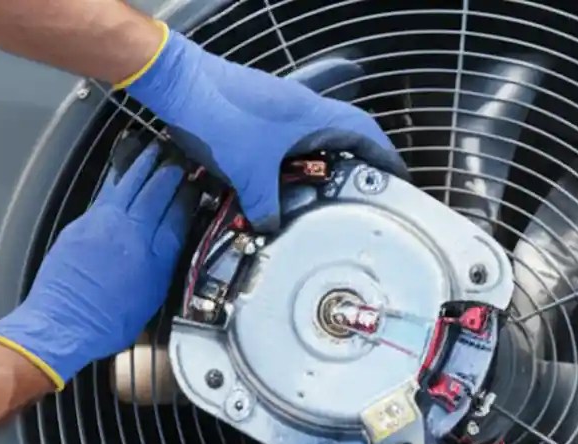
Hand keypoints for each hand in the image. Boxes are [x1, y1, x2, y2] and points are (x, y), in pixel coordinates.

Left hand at [0, 140, 197, 387]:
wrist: (63, 323)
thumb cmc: (108, 322)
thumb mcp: (151, 297)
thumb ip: (164, 264)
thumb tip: (171, 241)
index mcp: (155, 256)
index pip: (178, 215)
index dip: (189, 196)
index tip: (197, 183)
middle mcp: (132, 234)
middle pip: (155, 193)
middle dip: (170, 172)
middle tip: (180, 157)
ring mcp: (104, 224)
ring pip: (129, 185)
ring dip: (144, 165)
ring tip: (156, 149)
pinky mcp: (82, 224)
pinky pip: (107, 193)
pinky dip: (119, 177)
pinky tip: (124, 171)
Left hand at [121, 29, 404, 231]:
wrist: (179, 84)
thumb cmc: (220, 116)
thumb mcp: (247, 173)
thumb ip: (265, 205)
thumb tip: (271, 226)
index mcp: (313, 117)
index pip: (365, 133)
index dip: (386, 155)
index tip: (398, 176)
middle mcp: (302, 108)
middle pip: (344, 133)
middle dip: (357, 160)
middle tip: (363, 187)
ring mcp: (280, 107)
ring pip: (314, 135)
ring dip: (323, 159)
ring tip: (326, 189)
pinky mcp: (258, 111)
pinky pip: (289, 137)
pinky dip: (294, 157)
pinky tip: (283, 177)